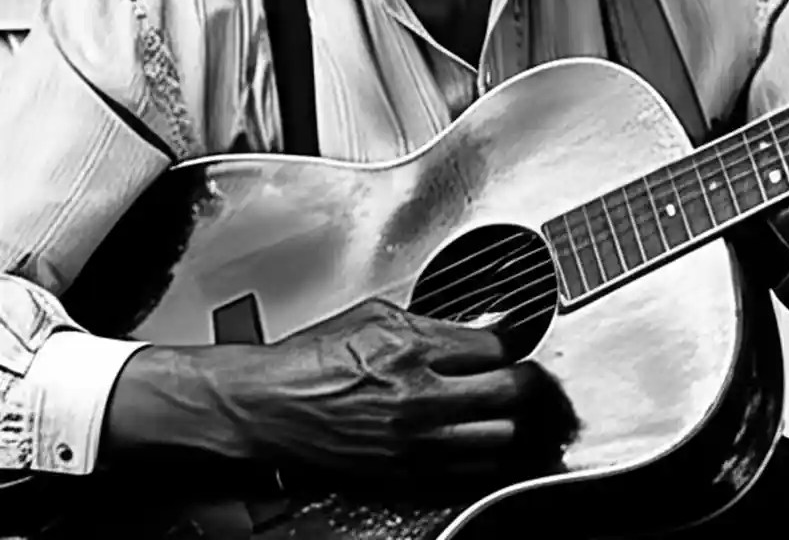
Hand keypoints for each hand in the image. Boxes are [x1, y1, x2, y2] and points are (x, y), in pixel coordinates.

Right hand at [107, 299, 577, 485]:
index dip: (506, 343)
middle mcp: (418, 398)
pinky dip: (481, 453)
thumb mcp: (373, 317)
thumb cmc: (310, 361)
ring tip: (497, 408)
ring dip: (505, 419)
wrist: (268, 407)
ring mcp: (415, 440)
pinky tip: (474, 436)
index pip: (494, 348)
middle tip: (516, 375)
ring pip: (499, 436)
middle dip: (520, 380)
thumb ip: (431, 321)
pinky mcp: (406, 471)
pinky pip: (470, 469)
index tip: (505, 343)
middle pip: (509, 392)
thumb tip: (476, 325)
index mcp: (410, 350)